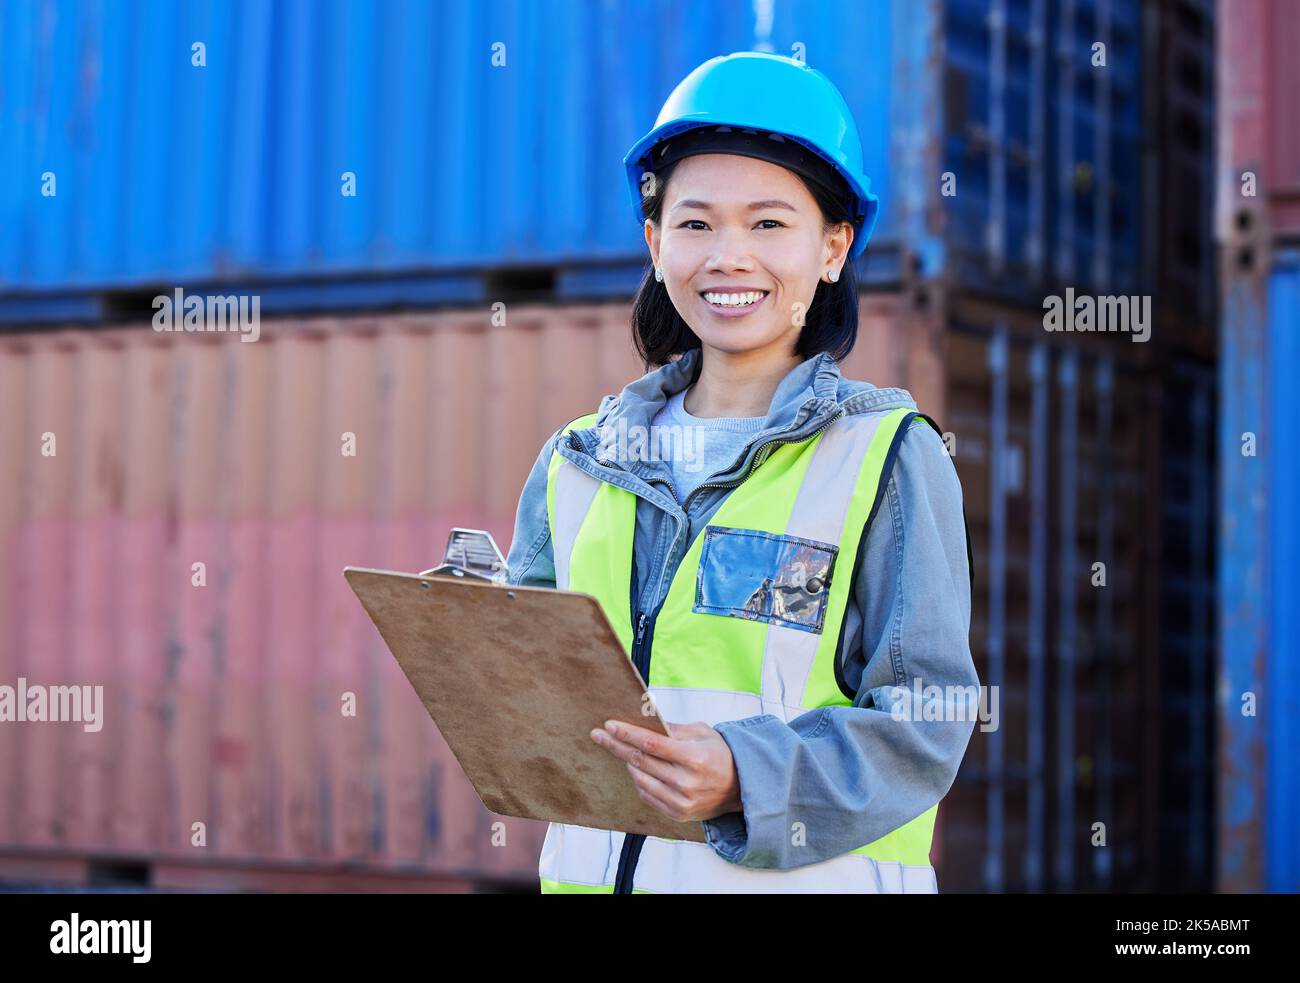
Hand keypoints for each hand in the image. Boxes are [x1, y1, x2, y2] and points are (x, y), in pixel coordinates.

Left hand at [590, 719, 742, 821]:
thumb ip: (674, 728)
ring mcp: (681, 802)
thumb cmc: (720, 755)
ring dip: (626, 763)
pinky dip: (638, 780)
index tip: (609, 725)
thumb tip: (646, 720)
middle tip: (598, 734)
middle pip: (641, 761)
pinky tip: (636, 768)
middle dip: (616, 745)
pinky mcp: (677, 814)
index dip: (628, 734)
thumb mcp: (703, 733)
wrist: (741, 788)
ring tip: (620, 749)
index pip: (652, 744)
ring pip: (640, 779)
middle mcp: (686, 783)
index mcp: (694, 758)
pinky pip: (647, 795)